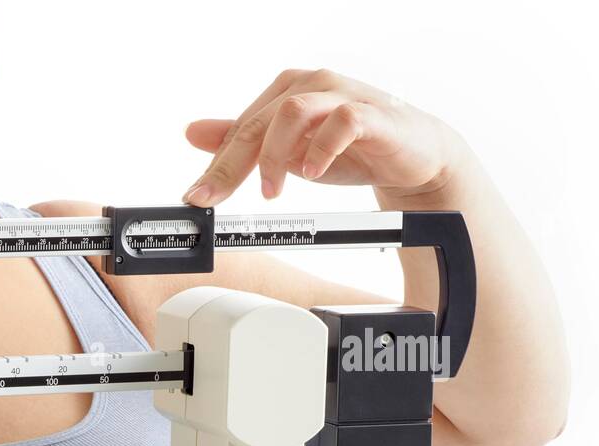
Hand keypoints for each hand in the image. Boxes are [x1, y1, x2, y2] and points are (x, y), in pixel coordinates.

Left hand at [182, 68, 461, 206]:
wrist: (411, 155)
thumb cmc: (349, 148)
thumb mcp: (287, 151)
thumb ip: (243, 142)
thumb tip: (193, 133)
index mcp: (286, 93)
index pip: (241, 129)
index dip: (215, 165)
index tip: (195, 198)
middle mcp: (311, 85)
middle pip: (258, 123)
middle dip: (229, 166)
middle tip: (213, 201)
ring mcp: (342, 95)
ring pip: (292, 113)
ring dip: (274, 157)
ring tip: (272, 192)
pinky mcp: (372, 112)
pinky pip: (342, 121)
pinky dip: (321, 148)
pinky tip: (312, 173)